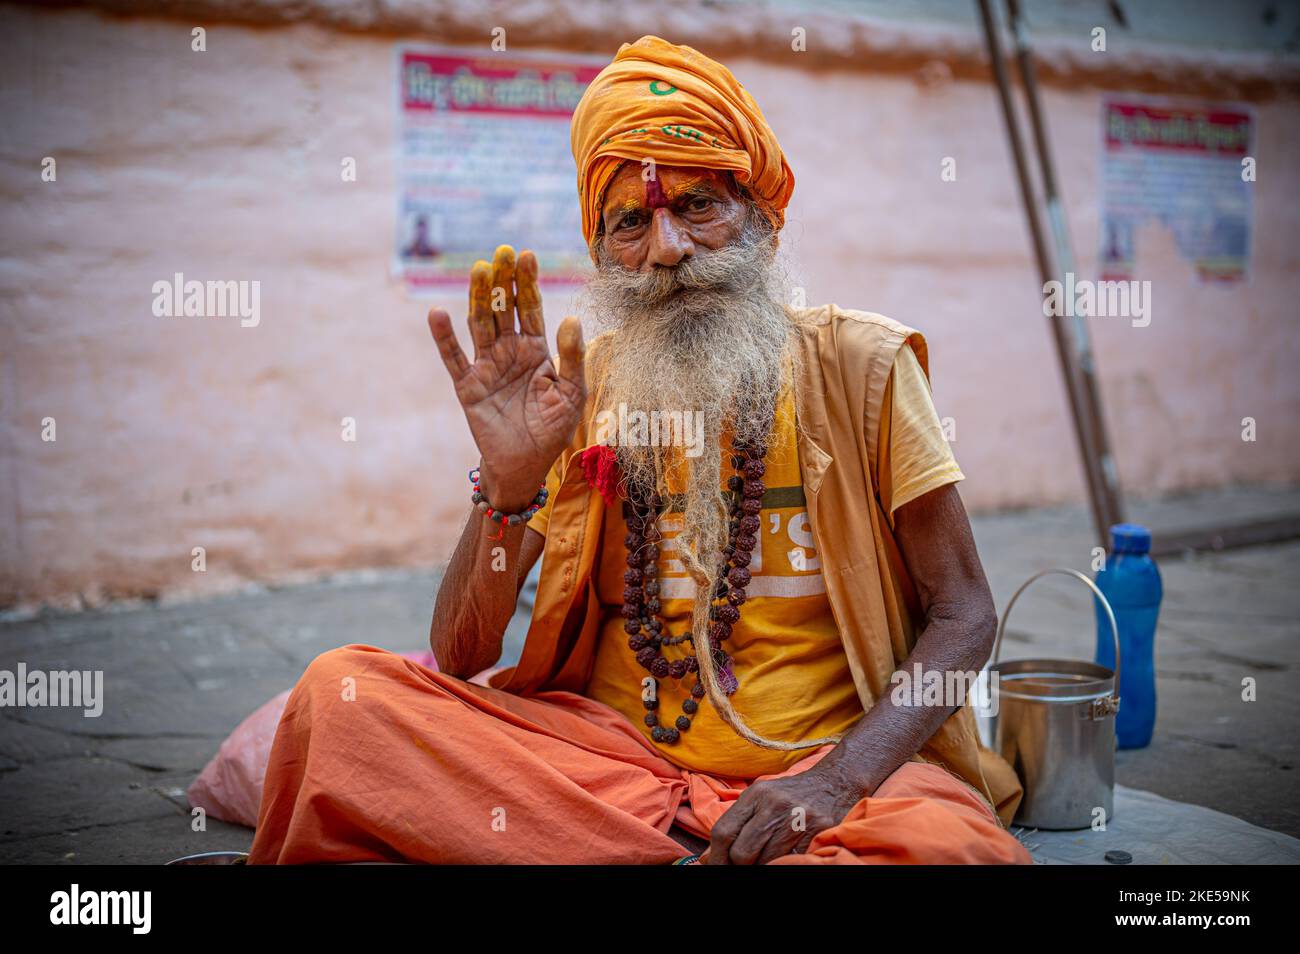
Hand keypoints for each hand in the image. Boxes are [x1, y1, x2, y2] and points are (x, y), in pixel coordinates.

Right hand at [427, 246, 585, 510]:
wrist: (527, 465)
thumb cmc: (552, 429)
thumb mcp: (573, 393)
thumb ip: (572, 357)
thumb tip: (570, 317)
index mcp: (536, 350)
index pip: (531, 309)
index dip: (528, 283)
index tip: (527, 255)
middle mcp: (509, 351)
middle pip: (503, 309)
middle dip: (503, 281)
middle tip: (502, 252)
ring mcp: (486, 366)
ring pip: (480, 324)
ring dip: (479, 298)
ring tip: (479, 269)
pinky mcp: (468, 386)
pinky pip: (454, 358)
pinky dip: (444, 337)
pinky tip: (438, 313)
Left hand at [706, 765, 862, 864]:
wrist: (834, 783)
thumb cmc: (790, 794)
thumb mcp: (759, 800)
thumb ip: (735, 825)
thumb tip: (708, 858)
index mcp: (756, 794)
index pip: (724, 831)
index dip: (716, 856)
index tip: (716, 867)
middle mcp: (775, 805)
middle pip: (742, 852)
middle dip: (739, 865)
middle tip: (744, 865)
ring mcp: (798, 820)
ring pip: (766, 861)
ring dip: (762, 865)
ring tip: (765, 859)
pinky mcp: (817, 833)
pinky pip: (790, 860)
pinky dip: (783, 863)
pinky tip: (784, 857)